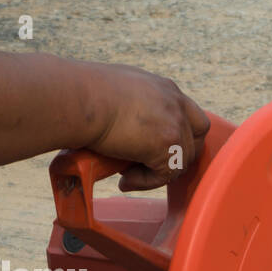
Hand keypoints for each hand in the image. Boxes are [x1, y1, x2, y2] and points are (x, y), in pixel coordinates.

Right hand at [83, 62, 211, 190]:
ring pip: (181, 161)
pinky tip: (124, 179)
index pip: (191, 117)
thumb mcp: (119, 91)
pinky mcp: (167, 144)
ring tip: (127, 173)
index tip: (160, 149)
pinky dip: (146, 182)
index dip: (182, 137)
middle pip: (195, 140)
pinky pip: (166, 175)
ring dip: (156, 172)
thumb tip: (130, 127)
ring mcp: (175, 123)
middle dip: (176, 157)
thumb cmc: (83, 94)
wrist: (76, 97)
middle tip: (150, 166)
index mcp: (165, 88)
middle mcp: (176, 103)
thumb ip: (136, 106)